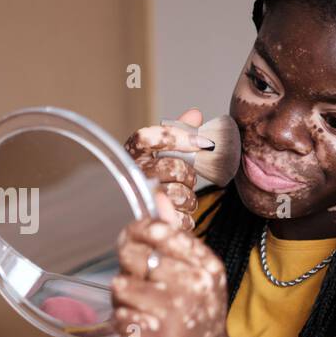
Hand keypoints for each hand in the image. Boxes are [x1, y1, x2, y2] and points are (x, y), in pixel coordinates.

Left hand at [111, 191, 234, 336]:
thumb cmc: (198, 317)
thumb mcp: (197, 273)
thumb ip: (174, 234)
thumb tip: (155, 193)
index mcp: (205, 265)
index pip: (157, 229)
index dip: (135, 231)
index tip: (131, 239)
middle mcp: (194, 287)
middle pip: (132, 256)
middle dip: (127, 269)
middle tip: (138, 284)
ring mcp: (175, 315)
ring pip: (120, 286)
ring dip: (122, 299)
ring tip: (140, 309)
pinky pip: (119, 316)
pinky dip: (123, 323)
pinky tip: (140, 329)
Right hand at [124, 108, 209, 231]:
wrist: (136, 212)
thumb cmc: (153, 179)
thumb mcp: (162, 153)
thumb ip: (179, 132)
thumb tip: (195, 114)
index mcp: (133, 154)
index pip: (147, 137)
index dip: (177, 137)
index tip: (203, 143)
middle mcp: (133, 175)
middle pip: (173, 167)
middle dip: (188, 174)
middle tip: (186, 177)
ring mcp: (140, 199)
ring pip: (179, 194)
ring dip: (188, 197)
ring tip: (182, 197)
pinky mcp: (151, 222)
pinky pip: (180, 217)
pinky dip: (185, 216)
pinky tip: (178, 212)